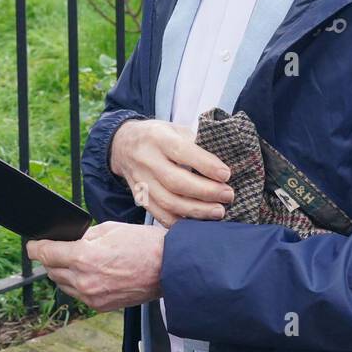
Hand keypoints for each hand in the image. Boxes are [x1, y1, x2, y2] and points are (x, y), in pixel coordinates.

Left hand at [27, 222, 166, 310]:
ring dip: (64, 272)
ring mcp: (92, 296)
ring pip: (63, 284)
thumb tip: (71, 241)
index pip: (47, 254)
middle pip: (52, 271)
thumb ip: (85, 237)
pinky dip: (78, 284)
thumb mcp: (109, 229)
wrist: (169, 268)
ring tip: (77, 261)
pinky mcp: (101, 306)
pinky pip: (79, 295)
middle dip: (52, 258)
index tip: (33, 245)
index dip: (36, 248)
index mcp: (84, 257)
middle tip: (58, 249)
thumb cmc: (144, 245)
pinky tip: (90, 273)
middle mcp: (85, 280)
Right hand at [110, 118, 234, 226]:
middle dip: (206, 191)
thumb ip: (196, 143)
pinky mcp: (139, 197)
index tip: (226, 174)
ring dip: (196, 210)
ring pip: (168, 201)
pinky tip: (198, 222)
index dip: (205, 165)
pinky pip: (159, 214)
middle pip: (175, 181)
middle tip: (228, 195)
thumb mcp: (175, 129)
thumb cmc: (159, 136)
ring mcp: (141, 181)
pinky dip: (180, 222)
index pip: (182, 151)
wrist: (123, 145)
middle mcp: (147, 159)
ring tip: (218, 211)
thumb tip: (223, 164)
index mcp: (158, 137)